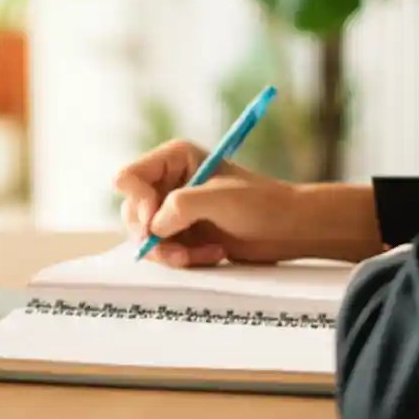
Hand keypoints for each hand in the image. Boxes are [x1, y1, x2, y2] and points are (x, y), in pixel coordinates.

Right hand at [113, 139, 383, 267]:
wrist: (289, 229)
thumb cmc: (261, 204)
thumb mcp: (218, 199)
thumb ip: (179, 206)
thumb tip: (151, 229)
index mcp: (174, 159)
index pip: (129, 178)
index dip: (136, 203)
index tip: (153, 224)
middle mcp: (168, 181)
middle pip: (132, 212)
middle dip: (154, 237)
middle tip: (178, 254)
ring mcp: (174, 209)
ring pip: (146, 237)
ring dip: (171, 253)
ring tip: (205, 255)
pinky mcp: (182, 233)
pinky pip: (165, 252)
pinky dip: (184, 259)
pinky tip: (214, 254)